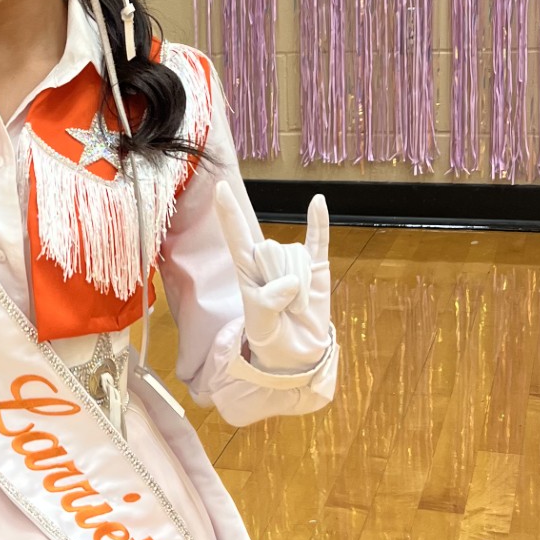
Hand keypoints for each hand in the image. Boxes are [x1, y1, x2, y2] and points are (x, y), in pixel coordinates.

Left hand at [215, 184, 332, 373]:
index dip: (228, 212)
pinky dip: (319, 221)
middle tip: (285, 310)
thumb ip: (268, 304)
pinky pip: (318, 238)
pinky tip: (318, 201)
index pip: (236, 236)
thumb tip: (290, 281)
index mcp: (246, 270)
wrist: (298, 352)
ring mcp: (292, 260)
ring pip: (297, 256)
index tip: (220, 187)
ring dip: (301, 287)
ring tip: (297, 308)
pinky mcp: (316, 265)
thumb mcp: (261, 326)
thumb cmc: (271, 337)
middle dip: (281, 281)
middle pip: (274, 251)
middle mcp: (267, 259)